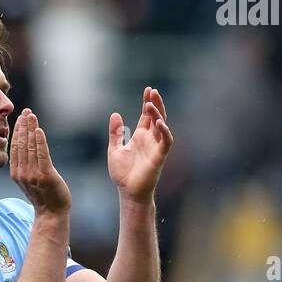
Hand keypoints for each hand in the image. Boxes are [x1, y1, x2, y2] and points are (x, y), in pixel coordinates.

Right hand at [10, 108, 70, 215]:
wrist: (51, 214)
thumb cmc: (43, 196)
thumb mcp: (29, 180)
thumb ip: (26, 165)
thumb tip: (26, 148)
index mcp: (16, 173)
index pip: (15, 148)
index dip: (17, 132)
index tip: (21, 118)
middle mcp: (22, 173)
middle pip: (21, 145)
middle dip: (23, 126)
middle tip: (26, 111)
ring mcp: (33, 175)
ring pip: (30, 147)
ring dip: (31, 129)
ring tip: (32, 116)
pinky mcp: (45, 176)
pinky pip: (41, 155)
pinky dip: (39, 141)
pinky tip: (38, 130)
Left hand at [108, 87, 172, 202]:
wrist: (128, 192)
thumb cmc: (123, 174)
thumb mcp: (114, 150)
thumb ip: (115, 133)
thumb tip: (115, 114)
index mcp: (140, 137)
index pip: (146, 116)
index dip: (148, 102)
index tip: (148, 90)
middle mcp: (150, 140)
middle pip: (156, 117)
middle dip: (155, 104)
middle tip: (152, 91)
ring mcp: (156, 147)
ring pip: (161, 126)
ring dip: (158, 114)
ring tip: (151, 104)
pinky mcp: (160, 156)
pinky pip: (166, 141)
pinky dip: (164, 131)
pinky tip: (159, 122)